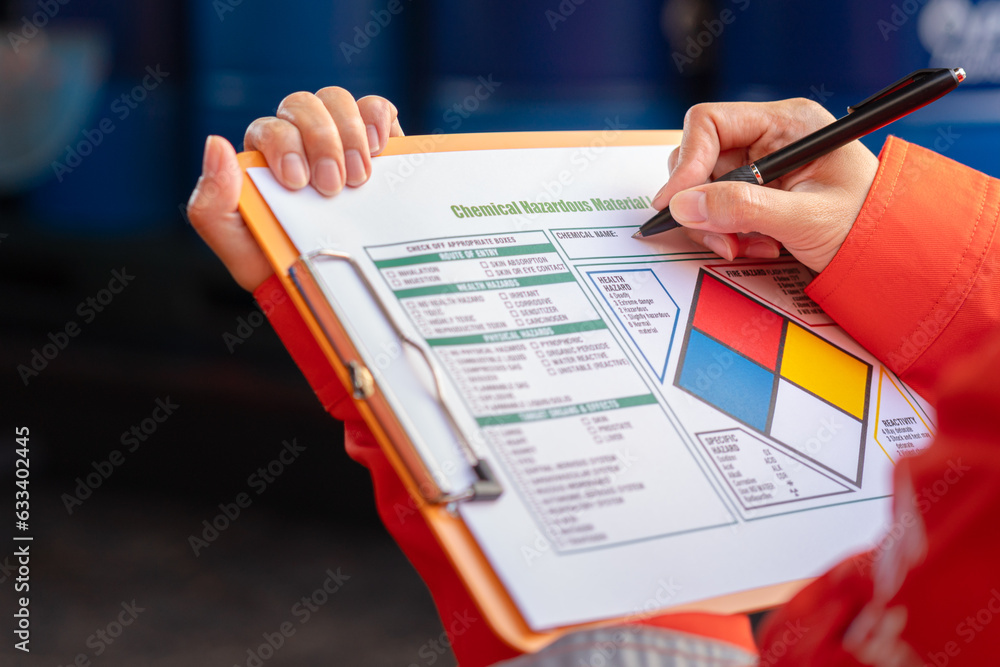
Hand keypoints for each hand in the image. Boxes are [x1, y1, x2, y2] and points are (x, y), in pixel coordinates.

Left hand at [187, 89, 402, 290]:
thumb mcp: (237, 245)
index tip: (298, 183)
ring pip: (337, 100)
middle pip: (304, 105)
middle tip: (332, 186)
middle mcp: (299, 138)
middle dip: (321, 141)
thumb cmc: (280, 263)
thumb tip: (216, 144)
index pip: (270, 127)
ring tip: (358, 178)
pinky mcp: (374, 143)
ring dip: (349, 134)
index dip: (285, 145)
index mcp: (264, 156)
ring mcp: (338, 137)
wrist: (329, 284)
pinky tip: (379, 149)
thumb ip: (211, 203)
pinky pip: (375, 108)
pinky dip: (377, 119)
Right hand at [651, 99, 878, 272]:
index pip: (710, 123)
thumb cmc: (865, 225)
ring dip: (716, 224)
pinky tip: (757, 245)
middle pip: (700, 159)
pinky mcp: (756, 192)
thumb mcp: (804, 218)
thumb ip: (743, 209)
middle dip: (703, 203)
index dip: (687, 162)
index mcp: (786, 123)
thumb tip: (684, 206)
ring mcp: (759, 166)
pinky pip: (719, 208)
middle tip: (721, 238)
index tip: (676, 203)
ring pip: (704, 189)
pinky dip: (727, 232)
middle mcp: (768, 137)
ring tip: (746, 246)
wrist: (888, 252)